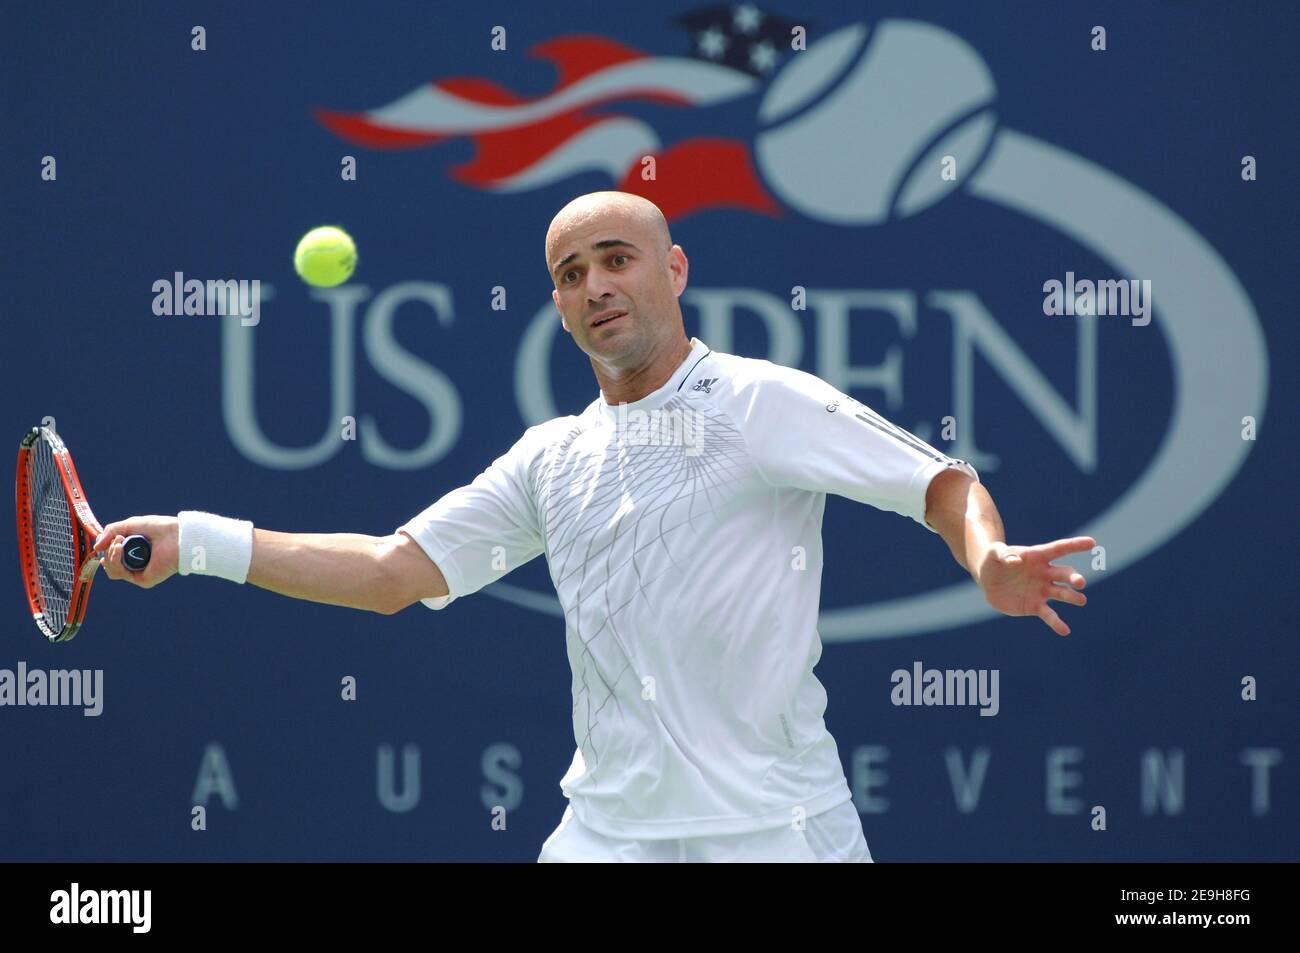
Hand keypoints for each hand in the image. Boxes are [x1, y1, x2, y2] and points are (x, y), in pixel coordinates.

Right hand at [93, 516, 179, 589]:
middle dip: (109, 551)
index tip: (107, 541)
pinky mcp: (144, 580)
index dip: (107, 552)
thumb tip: (96, 547)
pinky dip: (116, 561)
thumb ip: (110, 532)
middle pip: (110, 566)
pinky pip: (120, 573)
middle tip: (118, 539)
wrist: (176, 535)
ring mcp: (140, 574)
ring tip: (119, 542)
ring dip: (111, 555)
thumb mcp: (129, 525)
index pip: (113, 559)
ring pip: (112, 571)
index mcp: (135, 554)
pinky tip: (120, 548)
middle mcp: (137, 565)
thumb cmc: (158, 528)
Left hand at [974, 536, 1093, 635]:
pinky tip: (1065, 630)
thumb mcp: (993, 553)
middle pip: (1064, 573)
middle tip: (1080, 582)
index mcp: (1038, 556)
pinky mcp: (1035, 606)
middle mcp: (1045, 573)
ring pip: (1061, 593)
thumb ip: (1003, 554)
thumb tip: (1015, 561)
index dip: (1075, 545)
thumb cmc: (993, 560)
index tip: (1091, 543)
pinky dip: (1056, 623)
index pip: (1059, 549)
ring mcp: (1042, 590)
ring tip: (1081, 600)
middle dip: (1073, 577)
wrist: (988, 580)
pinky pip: (1048, 614)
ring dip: (1071, 597)